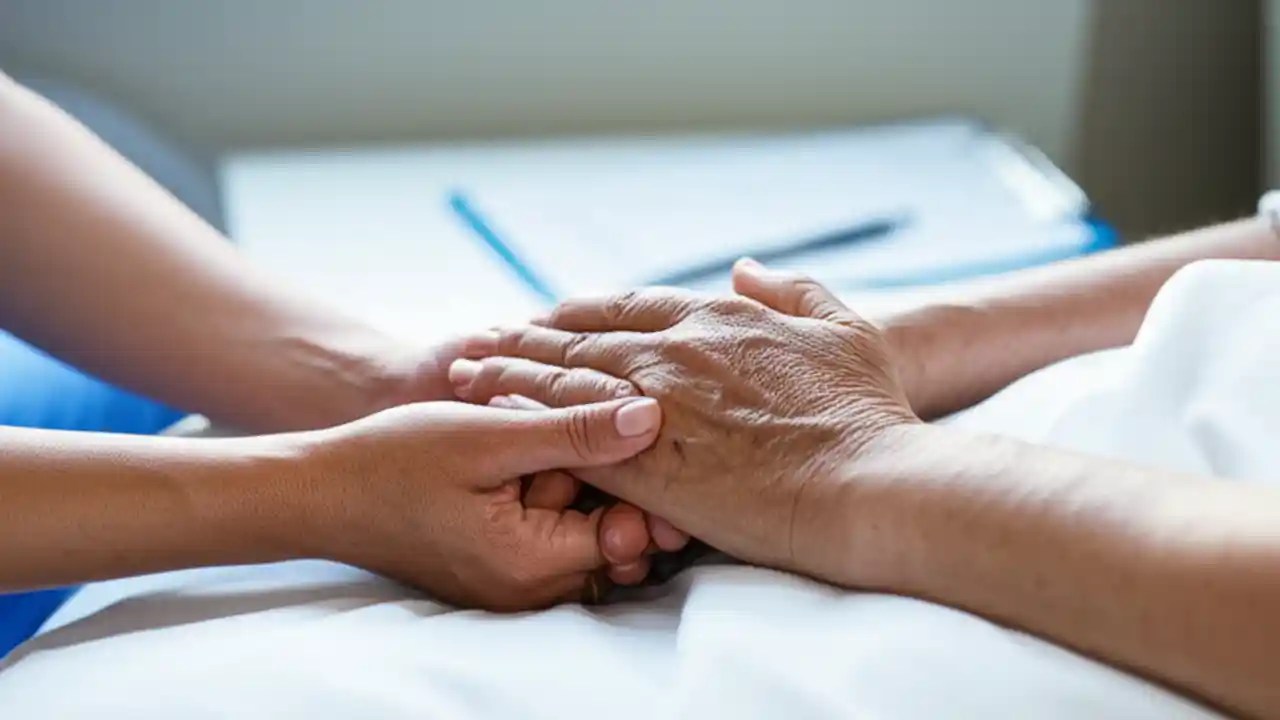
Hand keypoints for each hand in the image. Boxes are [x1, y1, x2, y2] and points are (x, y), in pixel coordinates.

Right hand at [292, 395, 662, 610]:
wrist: (320, 490)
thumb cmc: (395, 459)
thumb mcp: (491, 435)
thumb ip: (575, 432)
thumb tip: (652, 419)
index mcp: (533, 564)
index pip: (630, 530)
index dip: (631, 479)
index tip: (605, 435)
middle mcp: (530, 590)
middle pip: (610, 533)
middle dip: (594, 481)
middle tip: (538, 443)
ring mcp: (513, 584)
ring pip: (580, 529)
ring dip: (567, 484)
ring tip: (516, 451)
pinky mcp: (500, 567)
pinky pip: (548, 532)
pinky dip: (542, 493)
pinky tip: (507, 462)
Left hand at [452, 259, 918, 582]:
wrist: (869, 482)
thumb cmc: (867, 413)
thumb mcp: (846, 329)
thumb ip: (792, 290)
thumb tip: (746, 265)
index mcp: (720, 318)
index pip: (630, 307)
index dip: (584, 311)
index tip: (551, 315)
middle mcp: (677, 350)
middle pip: (579, 337)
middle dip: (526, 336)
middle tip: (483, 337)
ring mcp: (656, 402)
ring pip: (561, 378)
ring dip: (507, 371)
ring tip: (463, 370)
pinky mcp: (644, 460)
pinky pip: (565, 432)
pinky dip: (524, 418)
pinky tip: (490, 417)